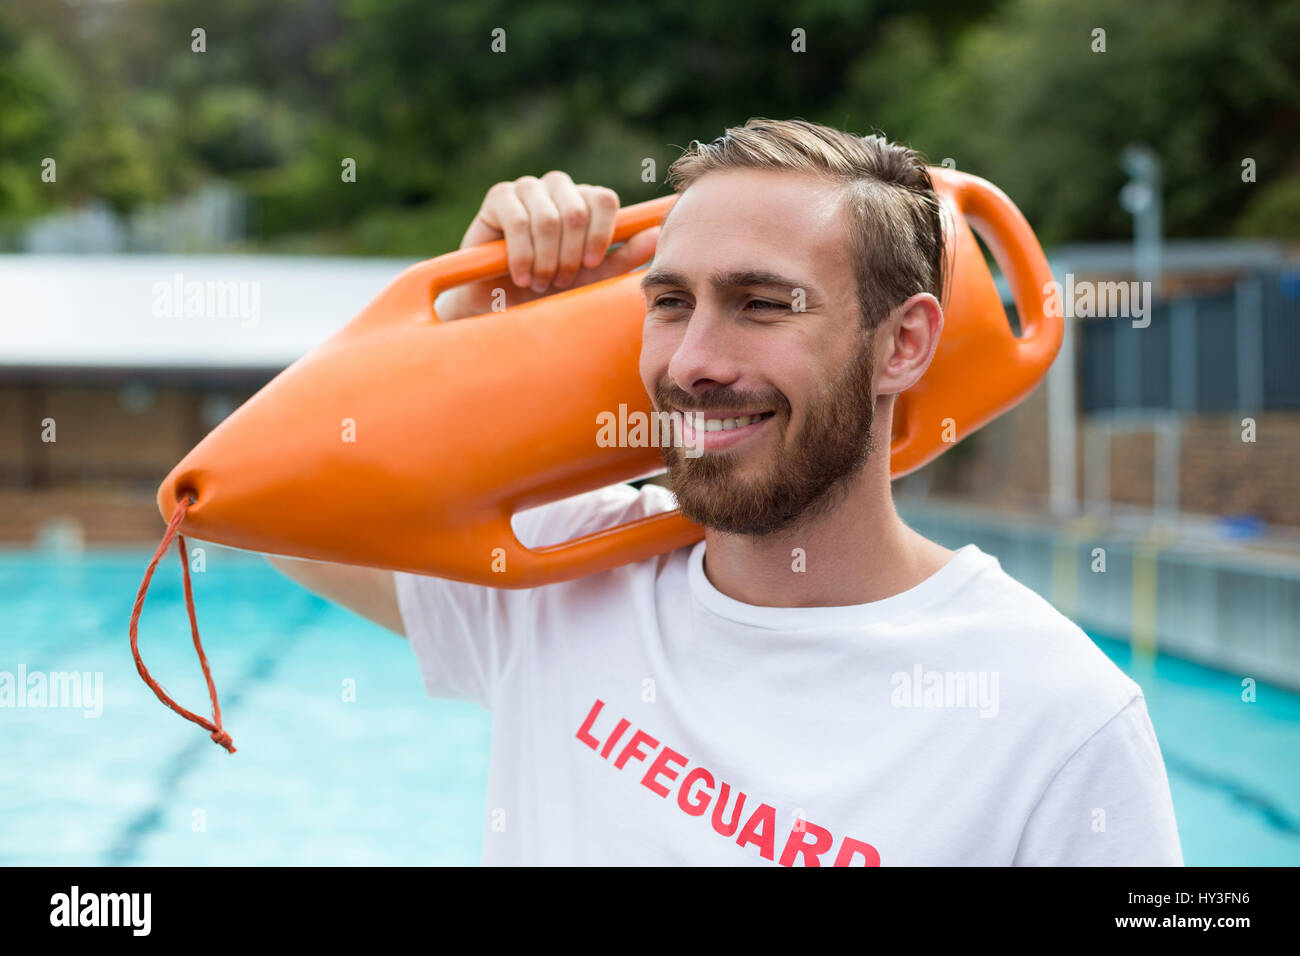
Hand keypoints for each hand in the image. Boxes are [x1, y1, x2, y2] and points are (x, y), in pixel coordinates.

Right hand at [436, 171, 659, 320]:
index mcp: (584, 201)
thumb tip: (657, 233)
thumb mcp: (593, 277)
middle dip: (571, 254)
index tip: (592, 264)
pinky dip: (522, 255)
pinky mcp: (498, 198)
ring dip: (547, 259)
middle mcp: (558, 188)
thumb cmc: (552, 289)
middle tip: (561, 281)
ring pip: (548, 218)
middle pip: (578, 209)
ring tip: (540, 281)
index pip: (604, 199)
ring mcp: (527, 189)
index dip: (602, 233)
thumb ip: (624, 255)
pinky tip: (521, 276)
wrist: (503, 306)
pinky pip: (517, 220)